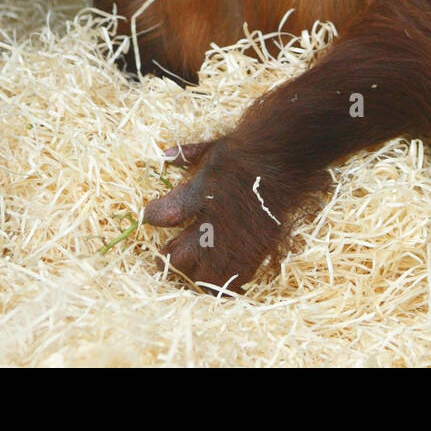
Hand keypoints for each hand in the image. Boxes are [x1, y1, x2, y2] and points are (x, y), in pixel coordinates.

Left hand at [143, 136, 286, 291]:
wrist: (281, 159)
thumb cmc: (247, 152)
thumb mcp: (214, 147)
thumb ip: (189, 154)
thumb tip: (168, 154)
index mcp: (200, 195)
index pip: (166, 214)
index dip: (154, 217)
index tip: (149, 216)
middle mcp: (215, 221)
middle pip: (180, 257)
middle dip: (169, 258)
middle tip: (166, 254)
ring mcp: (235, 240)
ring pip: (204, 276)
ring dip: (193, 274)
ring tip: (190, 269)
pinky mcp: (256, 250)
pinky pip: (235, 281)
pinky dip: (223, 282)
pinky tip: (218, 274)